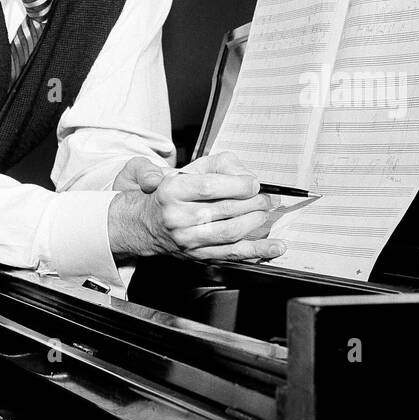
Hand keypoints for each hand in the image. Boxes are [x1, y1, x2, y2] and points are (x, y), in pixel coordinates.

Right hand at [108, 151, 285, 262]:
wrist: (142, 224)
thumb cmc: (166, 194)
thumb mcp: (177, 168)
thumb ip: (209, 164)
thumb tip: (239, 174)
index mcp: (171, 192)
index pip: (209, 187)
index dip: (238, 185)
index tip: (253, 183)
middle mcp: (177, 218)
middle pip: (225, 210)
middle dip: (254, 202)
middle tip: (266, 197)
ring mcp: (187, 240)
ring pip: (230, 232)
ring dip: (256, 221)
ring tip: (265, 212)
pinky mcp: (197, 255)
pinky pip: (232, 254)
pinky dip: (257, 251)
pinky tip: (276, 247)